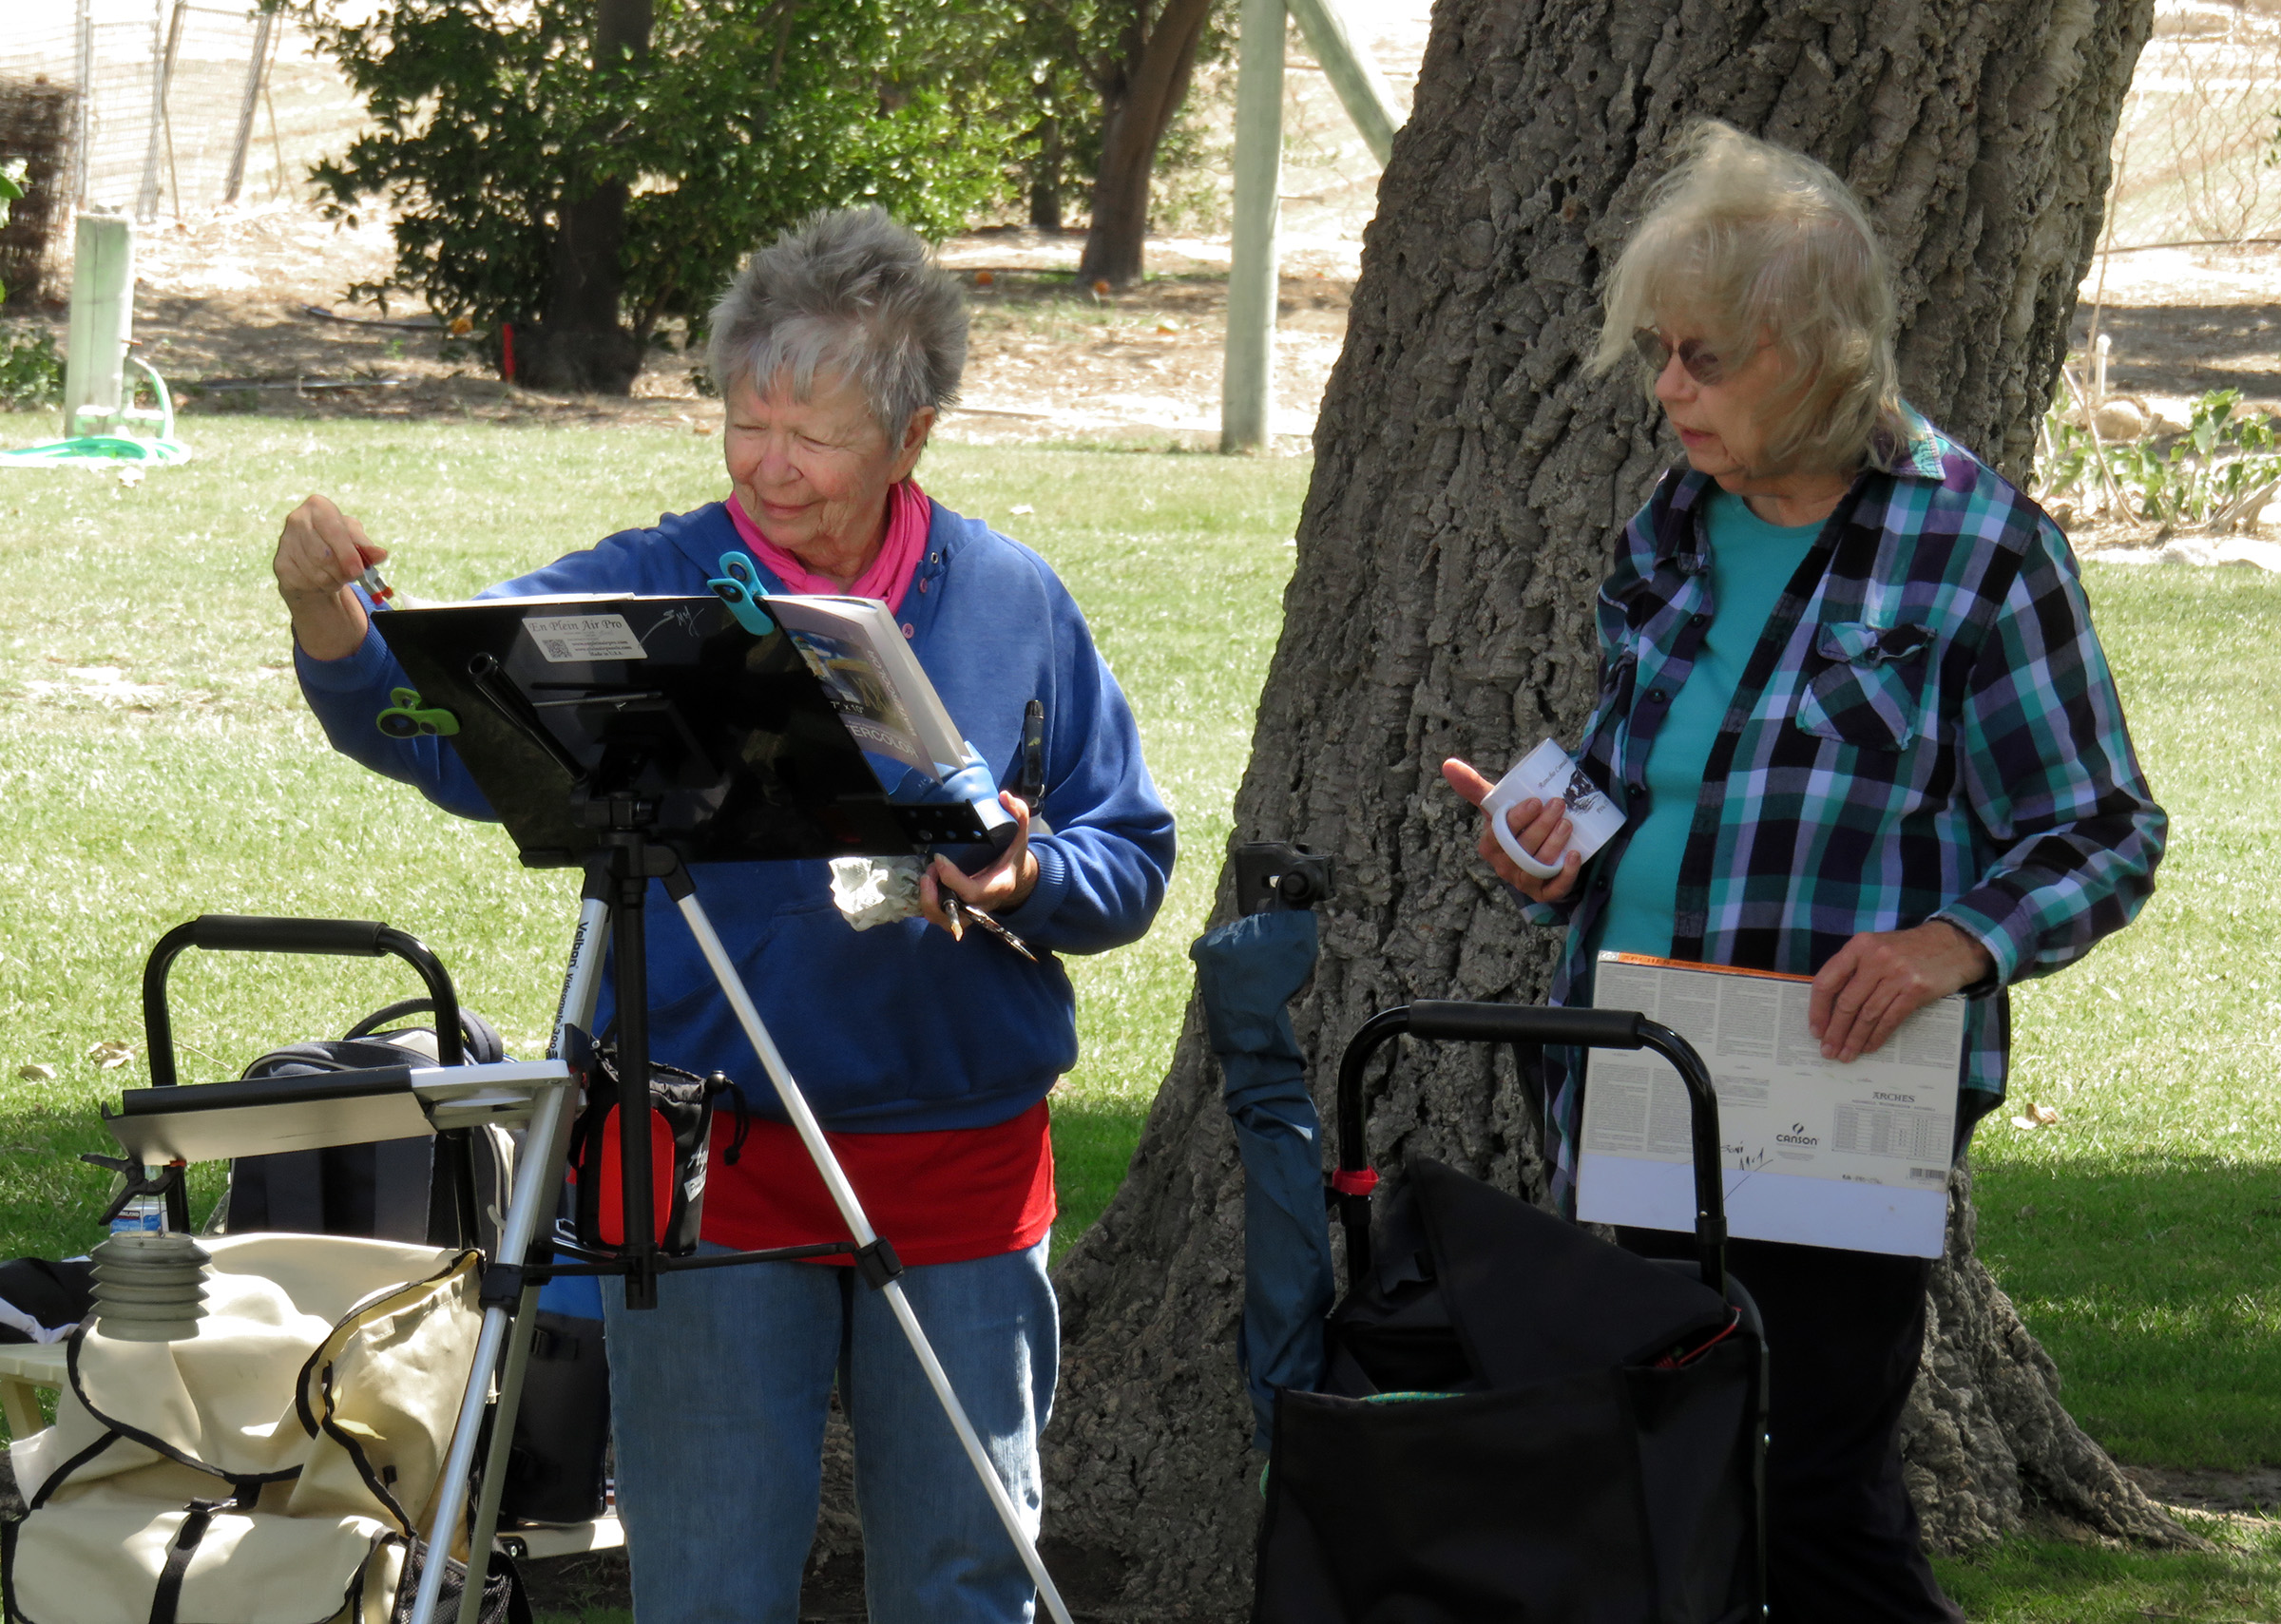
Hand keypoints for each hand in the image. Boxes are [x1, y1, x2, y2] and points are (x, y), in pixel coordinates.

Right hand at [274, 494, 386, 660]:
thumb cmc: (338, 544)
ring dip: (334, 581)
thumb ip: (367, 547)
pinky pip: (305, 583)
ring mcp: (285, 541)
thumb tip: (381, 554)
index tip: (359, 571)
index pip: (334, 531)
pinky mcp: (280, 563)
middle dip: (343, 571)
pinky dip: (320, 587)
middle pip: (324, 555)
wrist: (312, 559)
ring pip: (316, 572)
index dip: (347, 553)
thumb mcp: (356, 540)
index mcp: (318, 507)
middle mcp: (297, 519)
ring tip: (338, 577)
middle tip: (353, 576)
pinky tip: (323, 581)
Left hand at [919, 792, 1039, 933]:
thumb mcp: (1021, 837)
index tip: (939, 858)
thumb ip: (1019, 815)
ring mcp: (969, 912)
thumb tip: (1004, 796)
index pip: (970, 891)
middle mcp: (981, 905)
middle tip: (930, 870)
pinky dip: (928, 902)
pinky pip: (939, 915)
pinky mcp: (960, 913)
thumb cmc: (1015, 859)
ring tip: (928, 876)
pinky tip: (929, 881)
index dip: (951, 878)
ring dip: (928, 901)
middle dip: (932, 896)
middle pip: (951, 916)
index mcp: (996, 887)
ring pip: (941, 920)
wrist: (1019, 883)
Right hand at [1441, 758, 1581, 903]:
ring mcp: (1523, 881)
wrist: (1537, 850)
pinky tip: (1575, 856)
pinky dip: (1566, 874)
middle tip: (1559, 804)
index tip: (1535, 801)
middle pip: (1521, 850)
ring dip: (1554, 846)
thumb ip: (1475, 787)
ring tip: (1567, 823)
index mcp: (1490, 846)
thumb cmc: (1516, 826)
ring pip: (1537, 868)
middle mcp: (1504, 867)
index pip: (1500, 835)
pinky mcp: (1544, 893)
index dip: (1517, 819)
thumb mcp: (1497, 808)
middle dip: (1541, 827)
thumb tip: (1448, 763)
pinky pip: (1554, 889)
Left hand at [1809, 921, 1994, 1062]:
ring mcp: (1897, 974)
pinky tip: (1869, 1047)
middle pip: (1847, 1003)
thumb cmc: (1907, 950)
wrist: (1952, 945)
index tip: (1815, 1030)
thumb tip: (1829, 1008)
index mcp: (1859, 946)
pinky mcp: (1916, 989)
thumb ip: (1853, 970)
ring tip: (1846, 1054)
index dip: (1818, 1009)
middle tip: (1828, 1050)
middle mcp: (1876, 958)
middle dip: (1835, 1031)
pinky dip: (1877, 1036)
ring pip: (1867, 1015)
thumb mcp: (1875, 948)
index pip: (1827, 981)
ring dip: (1854, 1039)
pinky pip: (1890, 1019)